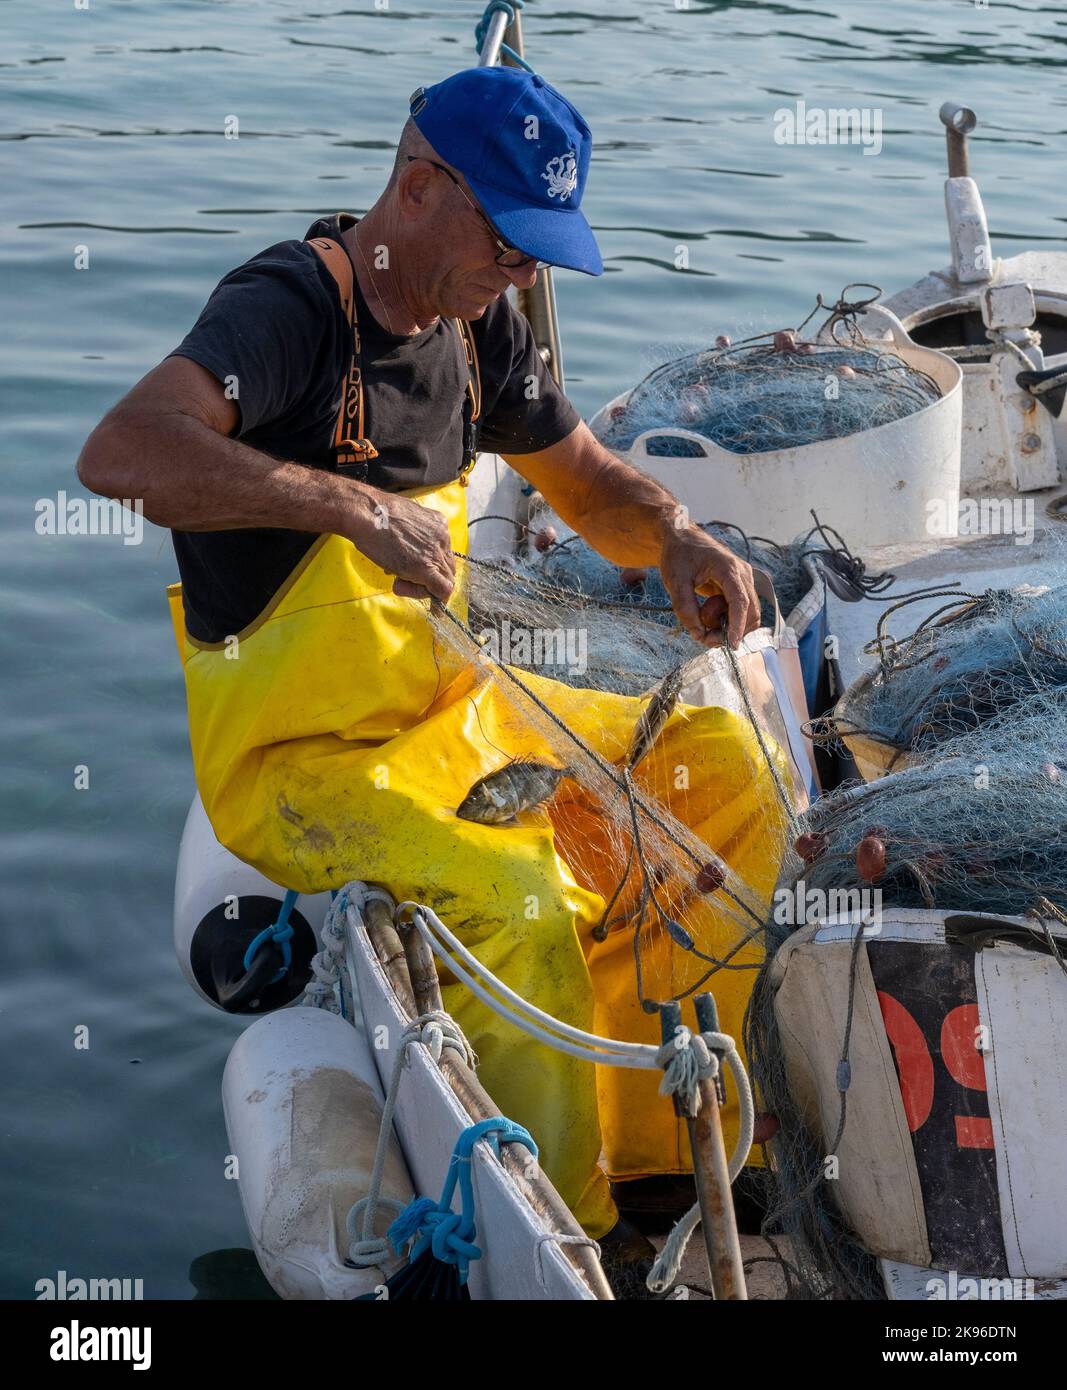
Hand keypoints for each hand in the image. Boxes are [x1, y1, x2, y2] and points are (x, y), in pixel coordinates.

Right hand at [341, 488, 455, 601]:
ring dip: (423, 588)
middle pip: (446, 567)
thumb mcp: (402, 521)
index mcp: (438, 523)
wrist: (367, 514)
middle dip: (427, 579)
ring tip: (398, 583)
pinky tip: (425, 604)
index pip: (442, 553)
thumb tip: (405, 556)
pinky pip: (442, 589)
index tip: (414, 571)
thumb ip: (410, 538)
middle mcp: (443, 537)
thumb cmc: (376, 515)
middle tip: (401, 581)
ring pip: (444, 579)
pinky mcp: (426, 567)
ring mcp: (436, 552)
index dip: (429, 566)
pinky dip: (436, 600)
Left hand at [659, 524, 761, 648]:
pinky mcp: (740, 585)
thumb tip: (699, 634)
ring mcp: (744, 579)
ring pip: (749, 613)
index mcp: (728, 568)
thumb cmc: (678, 555)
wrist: (682, 537)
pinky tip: (709, 612)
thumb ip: (685, 609)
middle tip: (704, 635)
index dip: (738, 625)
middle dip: (731, 629)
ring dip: (729, 624)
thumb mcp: (675, 582)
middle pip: (751, 611)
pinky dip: (729, 618)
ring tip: (702, 616)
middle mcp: (742, 573)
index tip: (732, 644)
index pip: (740, 601)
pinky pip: (742, 609)